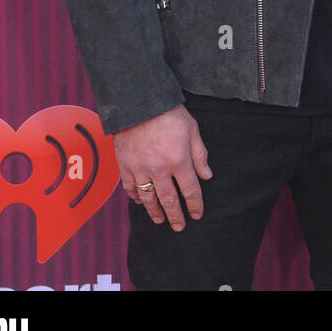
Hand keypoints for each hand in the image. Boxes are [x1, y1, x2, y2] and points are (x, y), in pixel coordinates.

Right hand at [112, 104, 211, 230]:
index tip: (197, 214)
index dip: (195, 205)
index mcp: (179, 161)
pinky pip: (130, 188)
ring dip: (155, 212)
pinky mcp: (125, 165)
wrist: (139, 103)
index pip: (190, 191)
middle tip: (179, 227)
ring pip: (148, 198)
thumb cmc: (170, 114)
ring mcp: (140, 169)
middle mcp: (159, 170)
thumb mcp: (192, 130)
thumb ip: (200, 155)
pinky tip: (141, 202)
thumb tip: (207, 176)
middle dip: (175, 216)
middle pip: (169, 200)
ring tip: (160, 220)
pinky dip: (135, 198)